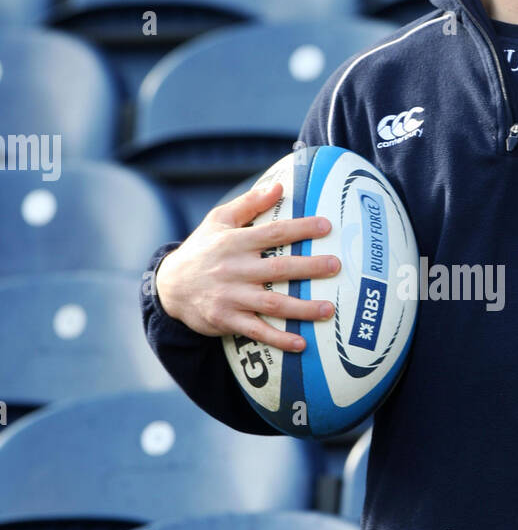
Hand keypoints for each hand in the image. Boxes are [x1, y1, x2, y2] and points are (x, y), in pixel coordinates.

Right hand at [154, 180, 339, 352]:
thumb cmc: (202, 249)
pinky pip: (257, 331)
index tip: (326, 227)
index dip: (300, 229)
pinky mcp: (227, 320)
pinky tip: (301, 344)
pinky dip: (279, 339)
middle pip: (278, 268)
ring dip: (302, 308)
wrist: (170, 286)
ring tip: (328, 309)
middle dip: (309, 268)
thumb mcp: (218, 220)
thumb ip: (249, 204)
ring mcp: (231, 297)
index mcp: (235, 242)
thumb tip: (279, 185)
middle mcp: (234, 269)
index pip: (273, 232)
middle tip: (335, 266)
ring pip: (271, 303)